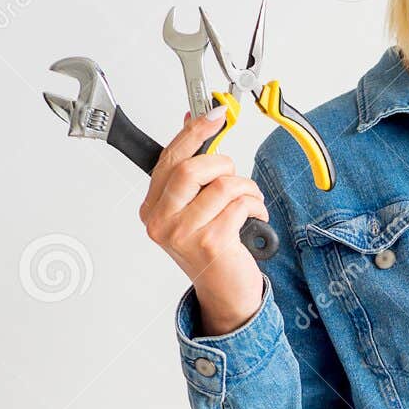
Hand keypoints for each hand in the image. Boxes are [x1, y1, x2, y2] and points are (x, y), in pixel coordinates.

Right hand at [139, 107, 269, 333]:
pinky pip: (239, 205)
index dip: (194, 132)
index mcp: (152, 208)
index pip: (170, 159)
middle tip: (235, 176)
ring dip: (245, 188)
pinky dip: (255, 205)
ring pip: (221, 186)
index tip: (215, 114)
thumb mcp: (194, 208)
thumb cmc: (211, 248)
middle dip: (222, 164)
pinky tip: (256, 217)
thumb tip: (193, 122)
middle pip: (190, 169)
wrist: (224, 293)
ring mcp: (184, 234)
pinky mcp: (211, 243)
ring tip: (250, 201)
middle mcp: (161, 222)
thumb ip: (191, 171)